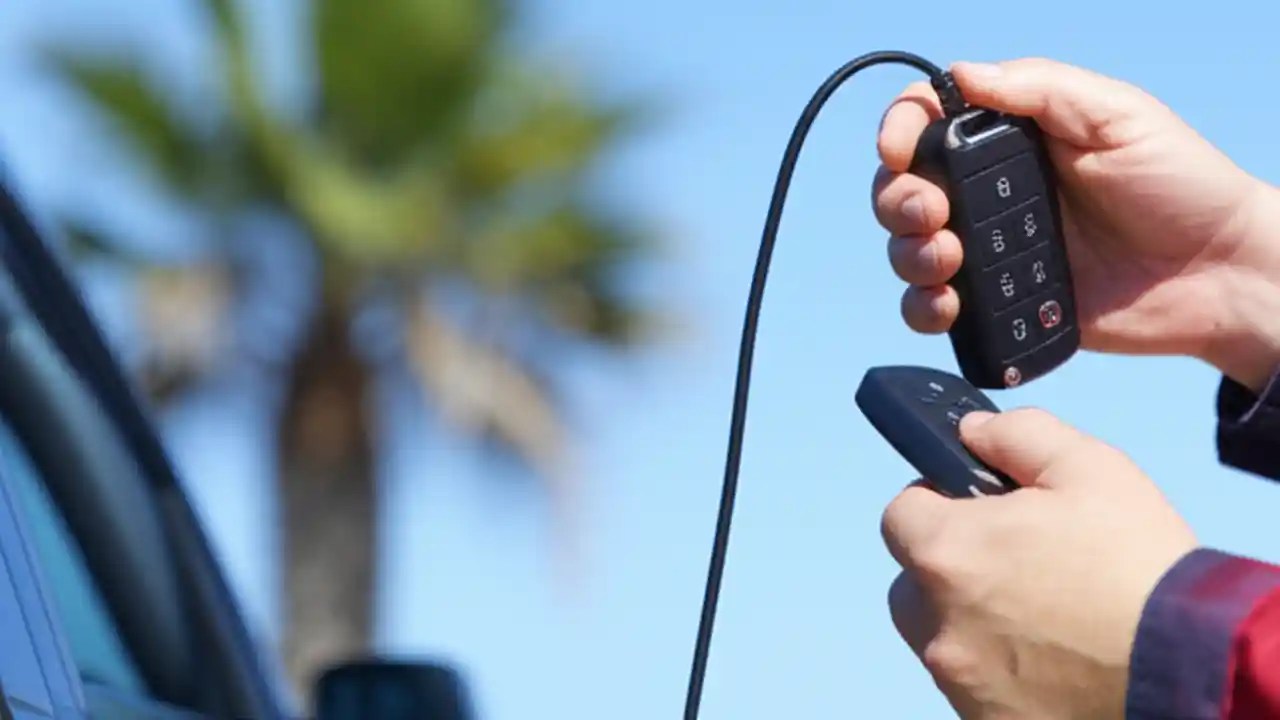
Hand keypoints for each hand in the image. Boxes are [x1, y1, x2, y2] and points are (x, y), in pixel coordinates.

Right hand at [872, 57, 1279, 391]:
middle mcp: (989, 194)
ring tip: (948, 262)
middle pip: (902, 190)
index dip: (899, 130)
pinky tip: (947, 305)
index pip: (929, 122)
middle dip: (899, 202)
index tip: (899, 152)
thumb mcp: (1117, 115)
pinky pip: (934, 309)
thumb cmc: (1181, 185)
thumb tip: (962, 73)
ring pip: (908, 252)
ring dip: (908, 255)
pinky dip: (924, 308)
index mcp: (1011, 140)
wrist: (1217, 274)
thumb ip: (1040, 88)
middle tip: (935, 215)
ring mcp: (990, 253)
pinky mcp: (998, 306)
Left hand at [881, 408, 1196, 718]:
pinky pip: (975, 684)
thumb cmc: (1138, 566)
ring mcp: (959, 679)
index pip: (901, 514)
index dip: (938, 502)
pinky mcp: (987, 719)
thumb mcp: (1091, 469)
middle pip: (915, 581)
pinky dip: (1002, 669)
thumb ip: (1019, 436)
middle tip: (1019, 564)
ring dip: (973, 620)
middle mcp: (937, 622)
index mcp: (948, 551)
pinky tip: (1055, 659)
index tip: (979, 509)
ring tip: (1044, 616)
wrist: (1191, 668)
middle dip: (953, 566)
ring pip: (941, 636)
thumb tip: (974, 431)